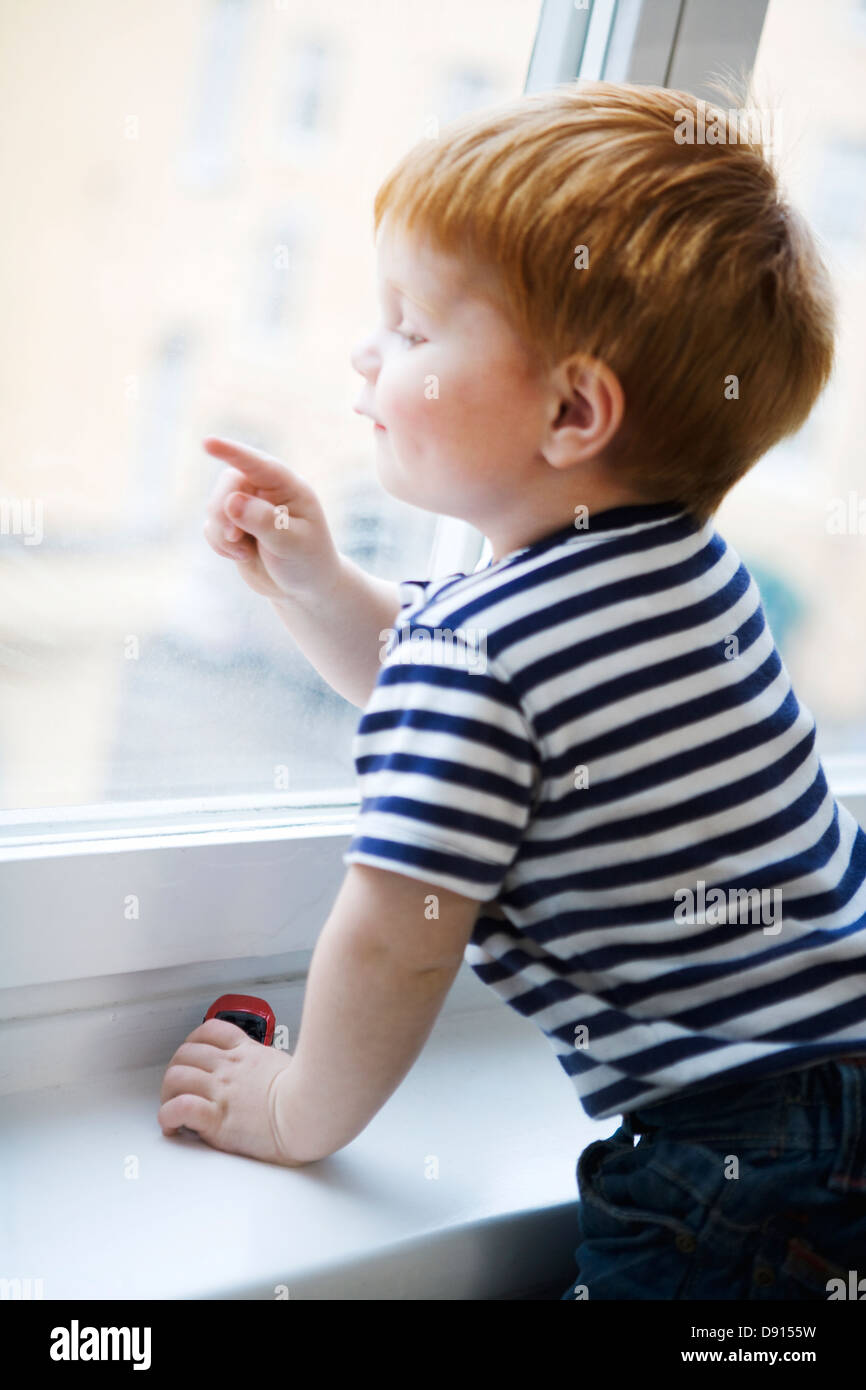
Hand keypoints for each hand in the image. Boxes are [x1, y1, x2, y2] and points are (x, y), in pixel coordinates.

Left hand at [158, 1018, 308, 1166]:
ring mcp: (221, 1091)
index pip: (210, 1031)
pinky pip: (179, 1108)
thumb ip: (267, 1066)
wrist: (312, 1111)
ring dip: (167, 1093)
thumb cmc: (309, 1093)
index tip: (191, 1055)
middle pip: (184, 1054)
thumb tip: (267, 1074)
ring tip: (172, 1108)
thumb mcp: (286, 1064)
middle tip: (177, 1088)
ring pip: (175, 1077)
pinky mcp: (217, 1118)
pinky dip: (168, 1116)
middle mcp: (229, 1068)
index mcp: (246, 1053)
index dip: (193, 1041)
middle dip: (175, 1069)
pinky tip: (173, 1127)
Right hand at [201, 436, 342, 603]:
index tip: (208, 442)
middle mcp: (265, 491)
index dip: (232, 452)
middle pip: (228, 484)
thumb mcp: (292, 544)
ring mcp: (247, 507)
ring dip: (222, 534)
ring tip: (244, 552)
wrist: (303, 588)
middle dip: (223, 512)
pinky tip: (241, 555)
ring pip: (215, 507)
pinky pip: (210, 528)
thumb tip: (231, 500)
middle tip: (234, 538)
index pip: (257, 464)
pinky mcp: (233, 525)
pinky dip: (219, 545)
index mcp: (288, 486)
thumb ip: (263, 521)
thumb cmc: (307, 562)